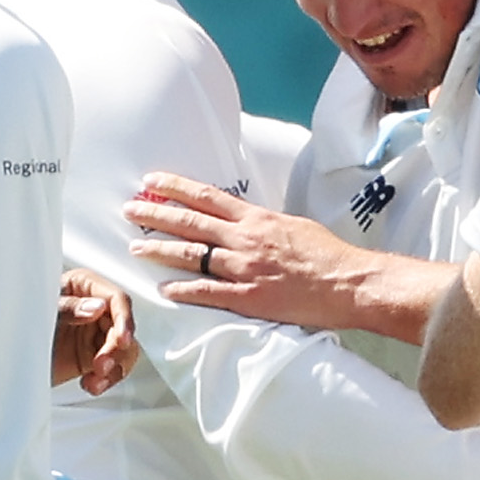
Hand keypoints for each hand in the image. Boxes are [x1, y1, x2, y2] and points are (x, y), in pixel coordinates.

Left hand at [51, 268, 138, 394]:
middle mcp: (92, 309)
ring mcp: (93, 334)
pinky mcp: (91, 357)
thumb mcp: (41, 312)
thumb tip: (97, 307)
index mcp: (82, 287)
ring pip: (124, 350)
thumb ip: (69, 308)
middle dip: (116, 350)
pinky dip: (106, 380)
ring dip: (115, 368)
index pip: (116, 299)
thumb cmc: (13, 323)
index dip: (124, 319)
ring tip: (95, 380)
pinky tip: (90, 385)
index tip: (122, 339)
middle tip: (101, 365)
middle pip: (123, 327)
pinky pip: (113, 368)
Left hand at [122, 172, 418, 332]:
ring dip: (160, 250)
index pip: (207, 197)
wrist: (351, 282)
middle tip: (129, 210)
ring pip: (193, 256)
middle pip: (191, 223)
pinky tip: (165, 290)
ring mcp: (246, 269)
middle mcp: (246, 240)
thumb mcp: (295, 226)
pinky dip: (184, 291)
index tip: (152, 181)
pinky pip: (209, 293)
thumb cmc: (329, 255)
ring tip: (136, 247)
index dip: (176, 188)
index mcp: (258, 218)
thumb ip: (266, 224)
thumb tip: (248, 222)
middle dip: (156, 214)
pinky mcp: (251, 298)